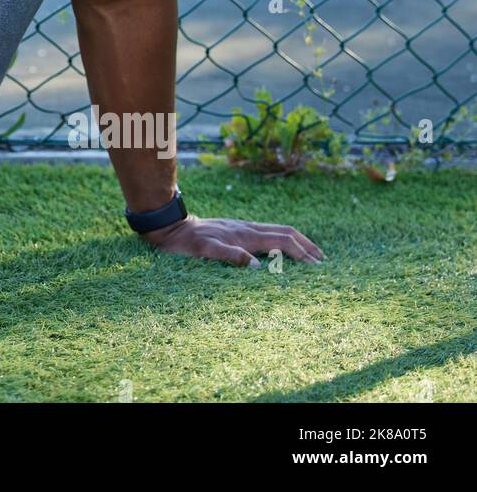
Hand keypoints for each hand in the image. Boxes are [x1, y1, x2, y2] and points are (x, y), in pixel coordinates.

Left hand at [139, 214, 324, 266]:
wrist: (171, 227)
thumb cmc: (187, 242)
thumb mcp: (205, 250)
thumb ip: (230, 255)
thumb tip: (257, 266)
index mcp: (245, 234)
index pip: (282, 241)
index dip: (301, 252)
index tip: (317, 266)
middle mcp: (248, 228)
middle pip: (285, 232)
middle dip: (306, 244)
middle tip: (323, 260)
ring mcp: (243, 228)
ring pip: (277, 231)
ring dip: (297, 241)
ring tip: (310, 254)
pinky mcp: (237, 230)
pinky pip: (267, 234)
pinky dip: (282, 241)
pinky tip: (282, 249)